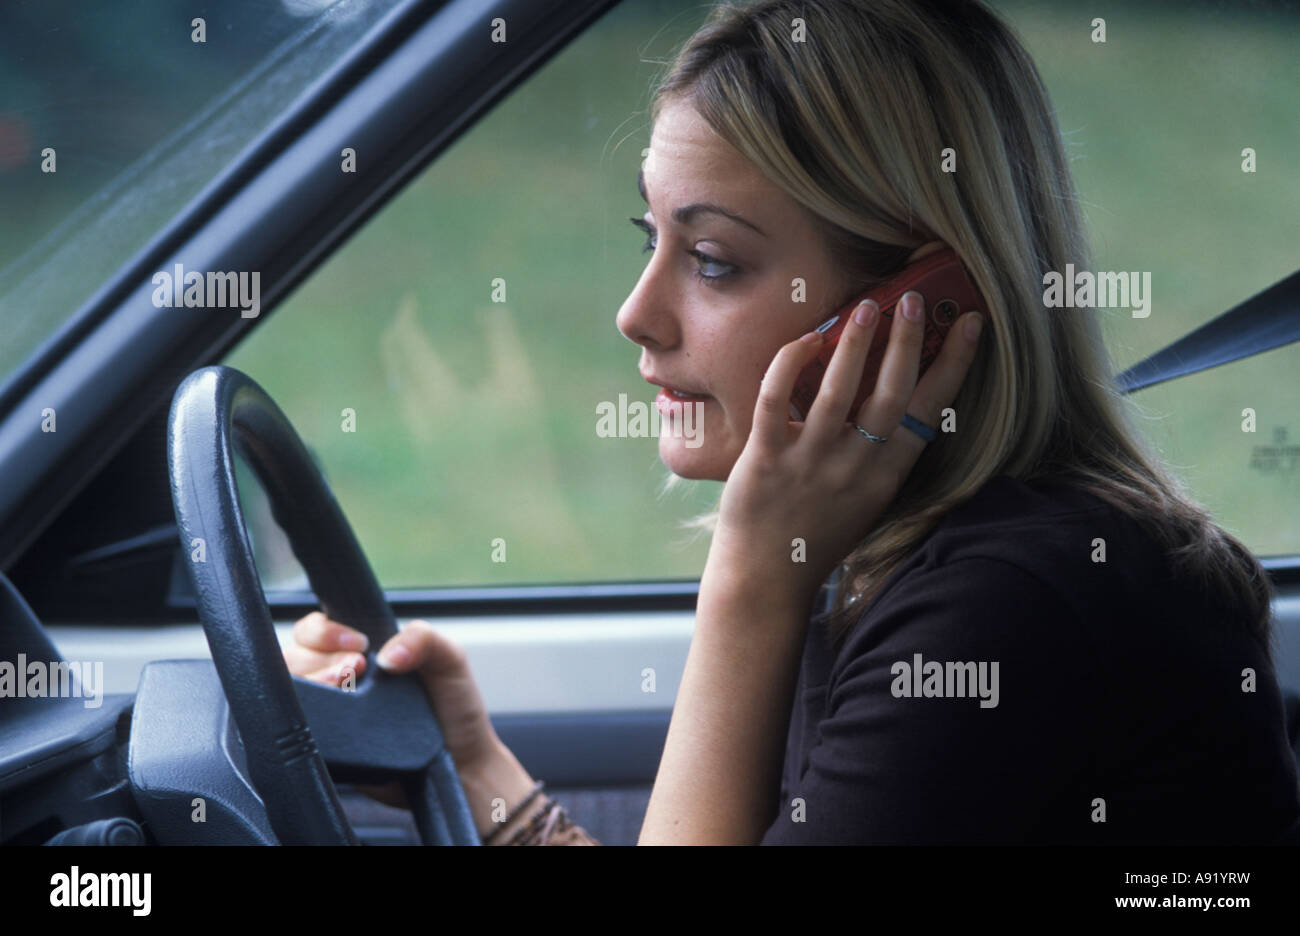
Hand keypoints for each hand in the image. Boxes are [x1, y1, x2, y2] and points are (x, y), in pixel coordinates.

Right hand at [284, 612, 534, 836]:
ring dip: (312, 681)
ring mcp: (331, 713)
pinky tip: (332, 718)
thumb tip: (386, 654)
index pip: (317, 629)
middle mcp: (341, 679)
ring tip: (343, 684)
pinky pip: (301, 727)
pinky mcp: (327, 745)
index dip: (325, 631)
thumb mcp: (450, 660)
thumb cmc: (456, 710)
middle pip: (295, 655)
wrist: (461, 765)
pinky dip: (307, 718)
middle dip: (318, 656)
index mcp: (364, 653)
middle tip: (353, 668)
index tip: (356, 644)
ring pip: (292, 688)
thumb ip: (424, 638)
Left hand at [707, 291, 983, 605]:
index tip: (968, 322)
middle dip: (906, 341)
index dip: (953, 363)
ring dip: (854, 344)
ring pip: (838, 392)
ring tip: (866, 307)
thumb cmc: (817, 535)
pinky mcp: (765, 459)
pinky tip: (804, 340)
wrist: (766, 578)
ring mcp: (809, 462)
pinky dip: (790, 365)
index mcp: (885, 476)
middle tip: (911, 298)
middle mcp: (854, 468)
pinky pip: (777, 401)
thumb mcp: (867, 500)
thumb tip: (899, 392)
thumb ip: (883, 455)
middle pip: (890, 394)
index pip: (928, 410)